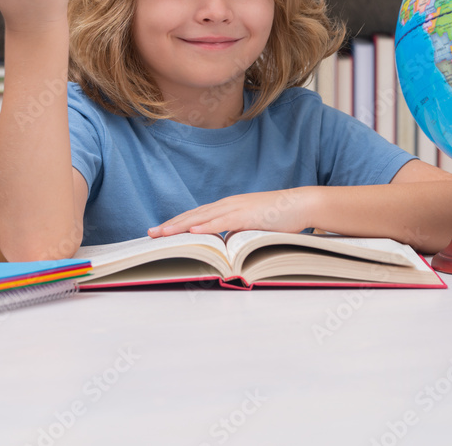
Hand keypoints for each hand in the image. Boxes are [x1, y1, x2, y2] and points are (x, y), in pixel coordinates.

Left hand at [148, 189, 311, 237]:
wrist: (301, 204)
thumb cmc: (280, 217)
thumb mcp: (252, 227)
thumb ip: (236, 233)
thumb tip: (224, 247)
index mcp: (228, 207)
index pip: (196, 216)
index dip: (177, 224)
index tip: (160, 231)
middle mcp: (228, 204)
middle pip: (193, 216)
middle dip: (170, 225)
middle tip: (150, 234)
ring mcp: (236, 208)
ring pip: (202, 218)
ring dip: (180, 227)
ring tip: (162, 234)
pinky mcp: (247, 215)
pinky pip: (222, 222)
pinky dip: (206, 227)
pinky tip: (192, 232)